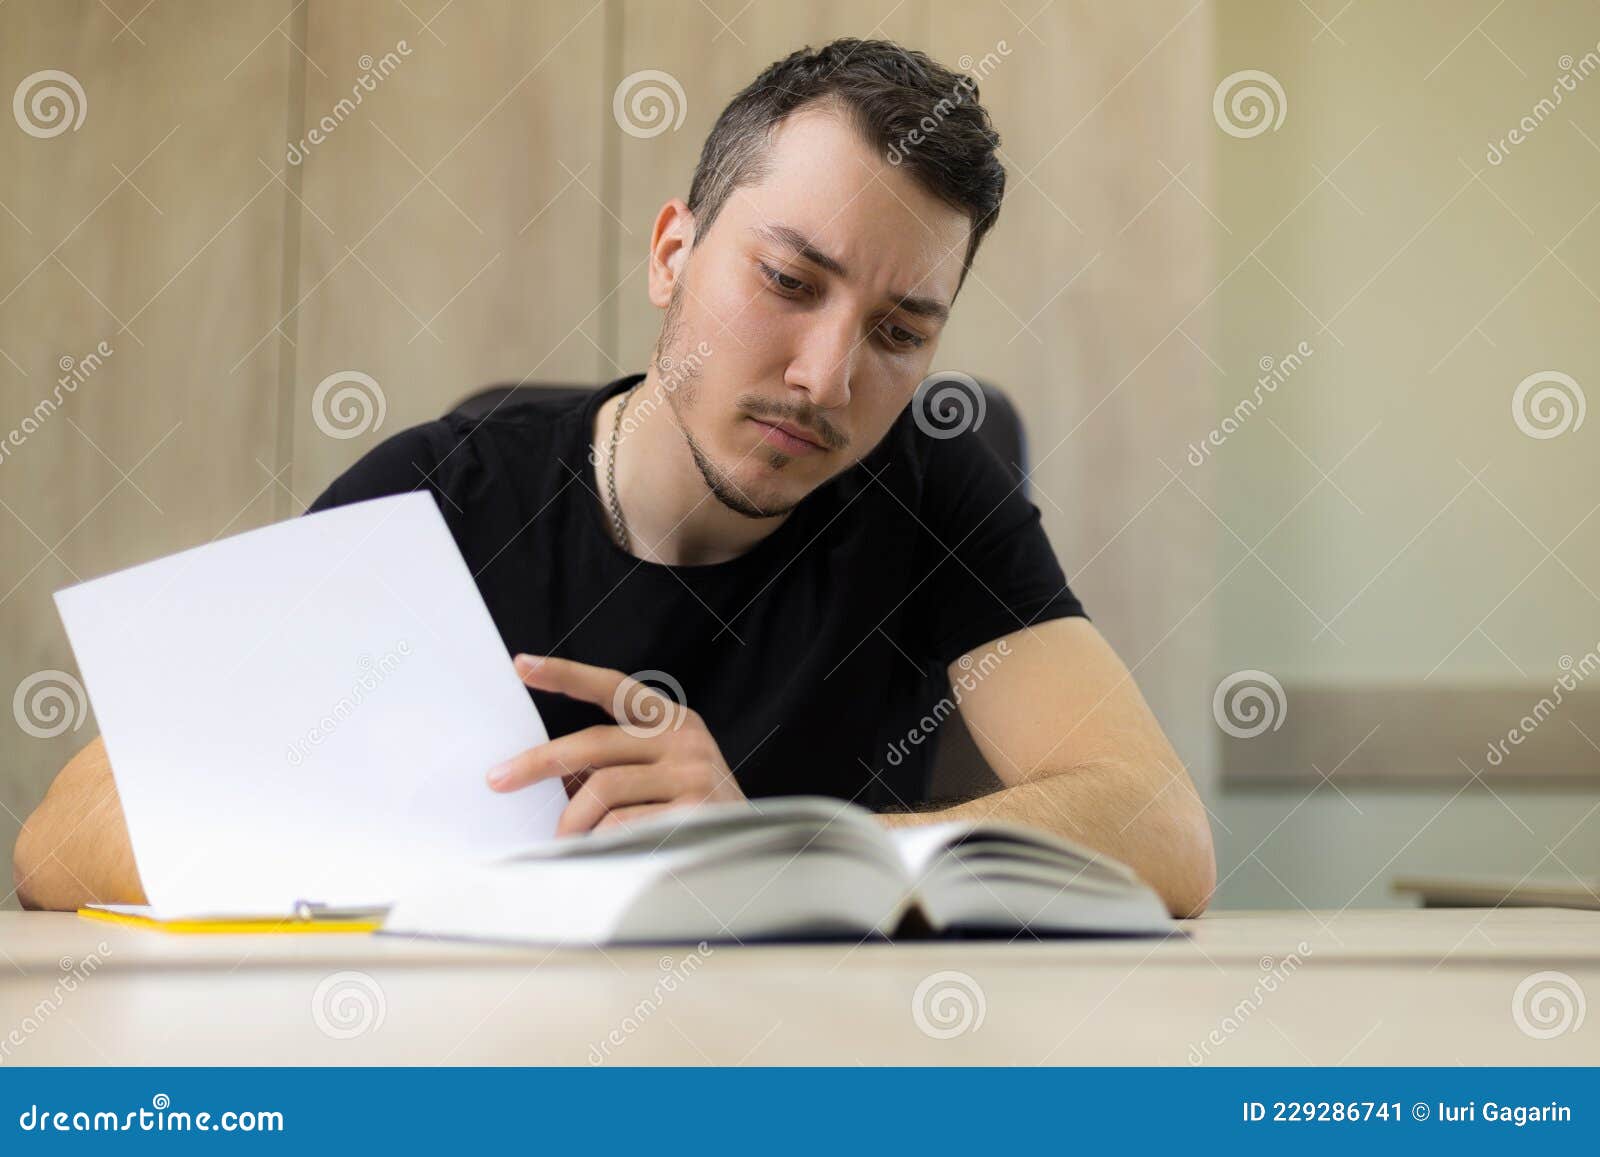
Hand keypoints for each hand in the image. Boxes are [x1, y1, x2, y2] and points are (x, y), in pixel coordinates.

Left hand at [487, 654, 746, 834]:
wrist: (752, 857)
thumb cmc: (690, 814)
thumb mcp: (657, 776)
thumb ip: (612, 764)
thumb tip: (542, 770)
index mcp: (673, 721)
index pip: (614, 688)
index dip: (567, 675)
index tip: (522, 665)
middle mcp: (686, 740)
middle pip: (594, 743)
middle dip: (537, 762)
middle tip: (498, 779)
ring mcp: (694, 774)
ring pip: (602, 790)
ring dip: (569, 821)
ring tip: (560, 841)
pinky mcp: (695, 813)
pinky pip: (622, 825)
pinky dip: (597, 842)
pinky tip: (596, 853)